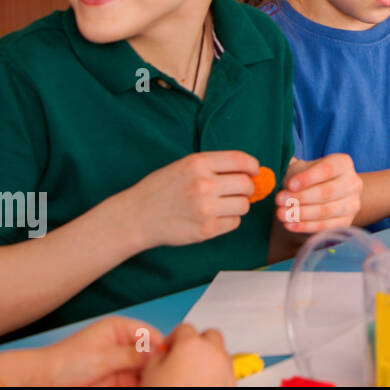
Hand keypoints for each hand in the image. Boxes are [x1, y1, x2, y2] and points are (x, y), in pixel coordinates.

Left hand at [0, 316, 157, 386]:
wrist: (41, 383)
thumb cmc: (63, 362)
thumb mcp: (103, 356)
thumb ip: (133, 355)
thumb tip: (158, 354)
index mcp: (120, 329)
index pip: (152, 335)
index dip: (163, 347)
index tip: (173, 359)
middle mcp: (123, 346)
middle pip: (151, 355)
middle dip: (158, 366)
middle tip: (165, 375)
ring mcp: (121, 365)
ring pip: (146, 372)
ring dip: (151, 378)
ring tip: (158, 383)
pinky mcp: (117, 382)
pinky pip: (136, 384)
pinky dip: (142, 386)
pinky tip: (147, 387)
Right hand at [126, 150, 260, 247]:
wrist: (136, 217)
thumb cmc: (161, 189)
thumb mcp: (184, 166)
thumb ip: (215, 166)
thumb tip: (250, 172)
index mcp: (199, 163)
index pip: (242, 161)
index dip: (253, 167)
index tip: (254, 172)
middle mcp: (204, 184)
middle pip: (246, 184)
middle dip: (247, 188)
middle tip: (237, 191)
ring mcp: (206, 208)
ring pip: (244, 205)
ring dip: (238, 205)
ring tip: (221, 205)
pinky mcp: (206, 229)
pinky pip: (234, 223)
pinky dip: (229, 220)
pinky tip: (213, 217)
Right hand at [141, 324, 233, 386]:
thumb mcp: (151, 372)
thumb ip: (158, 355)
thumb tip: (164, 353)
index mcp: (192, 344)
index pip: (184, 328)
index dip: (173, 338)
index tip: (168, 348)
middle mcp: (213, 352)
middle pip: (209, 336)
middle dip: (196, 342)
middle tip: (183, 356)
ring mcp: (226, 367)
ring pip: (219, 352)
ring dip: (207, 357)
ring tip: (191, 373)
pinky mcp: (232, 382)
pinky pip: (225, 369)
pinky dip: (215, 371)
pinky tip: (202, 383)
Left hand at [276, 154, 362, 233]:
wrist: (321, 193)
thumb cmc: (307, 179)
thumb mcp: (301, 169)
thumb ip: (292, 172)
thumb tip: (277, 179)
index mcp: (343, 163)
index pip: (327, 169)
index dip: (308, 178)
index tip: (290, 185)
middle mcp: (353, 182)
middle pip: (327, 192)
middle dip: (301, 198)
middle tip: (279, 200)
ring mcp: (352, 204)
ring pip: (326, 211)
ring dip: (301, 213)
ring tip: (281, 214)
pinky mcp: (347, 222)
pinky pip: (326, 227)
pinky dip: (306, 227)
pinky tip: (290, 224)